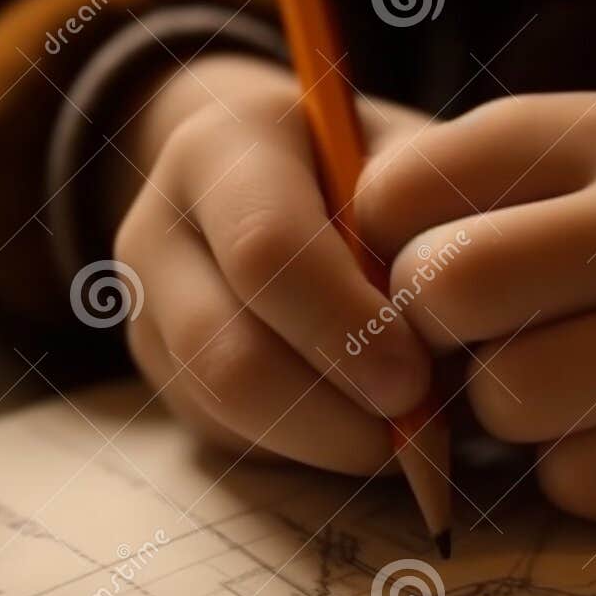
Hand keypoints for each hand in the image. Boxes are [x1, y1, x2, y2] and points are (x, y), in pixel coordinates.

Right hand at [114, 54, 433, 473]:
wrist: (287, 175)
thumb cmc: (374, 173)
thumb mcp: (409, 166)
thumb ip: (427, 226)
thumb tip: (447, 336)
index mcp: (224, 148)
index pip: (266, 249)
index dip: (346, 327)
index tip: (417, 377)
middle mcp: (161, 227)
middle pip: (229, 354)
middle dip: (335, 411)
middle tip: (417, 428)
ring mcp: (148, 308)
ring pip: (228, 409)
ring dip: (328, 441)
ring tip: (406, 433)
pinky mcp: (165, 374)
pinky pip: (235, 435)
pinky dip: (311, 447)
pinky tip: (367, 421)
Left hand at [355, 92, 595, 521]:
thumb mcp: (577, 171)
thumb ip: (455, 198)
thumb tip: (333, 287)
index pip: (401, 187)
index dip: (382, 247)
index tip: (421, 268)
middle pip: (444, 290)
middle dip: (432, 334)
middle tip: (476, 339)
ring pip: (507, 402)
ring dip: (511, 411)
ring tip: (574, 377)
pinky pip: (576, 484)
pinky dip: (579, 469)